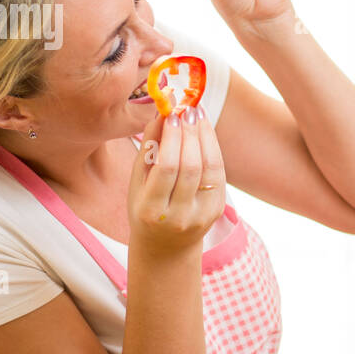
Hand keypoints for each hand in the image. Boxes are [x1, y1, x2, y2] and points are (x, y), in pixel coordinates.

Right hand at [128, 106, 227, 253]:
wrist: (165, 246)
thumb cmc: (144, 208)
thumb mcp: (136, 184)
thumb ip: (147, 150)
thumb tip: (161, 114)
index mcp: (151, 210)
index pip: (167, 169)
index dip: (173, 138)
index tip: (172, 113)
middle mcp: (179, 216)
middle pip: (191, 166)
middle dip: (190, 133)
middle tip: (187, 107)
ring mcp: (202, 215)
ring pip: (209, 168)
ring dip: (205, 136)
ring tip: (196, 113)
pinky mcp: (217, 210)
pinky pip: (218, 173)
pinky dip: (212, 148)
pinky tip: (205, 131)